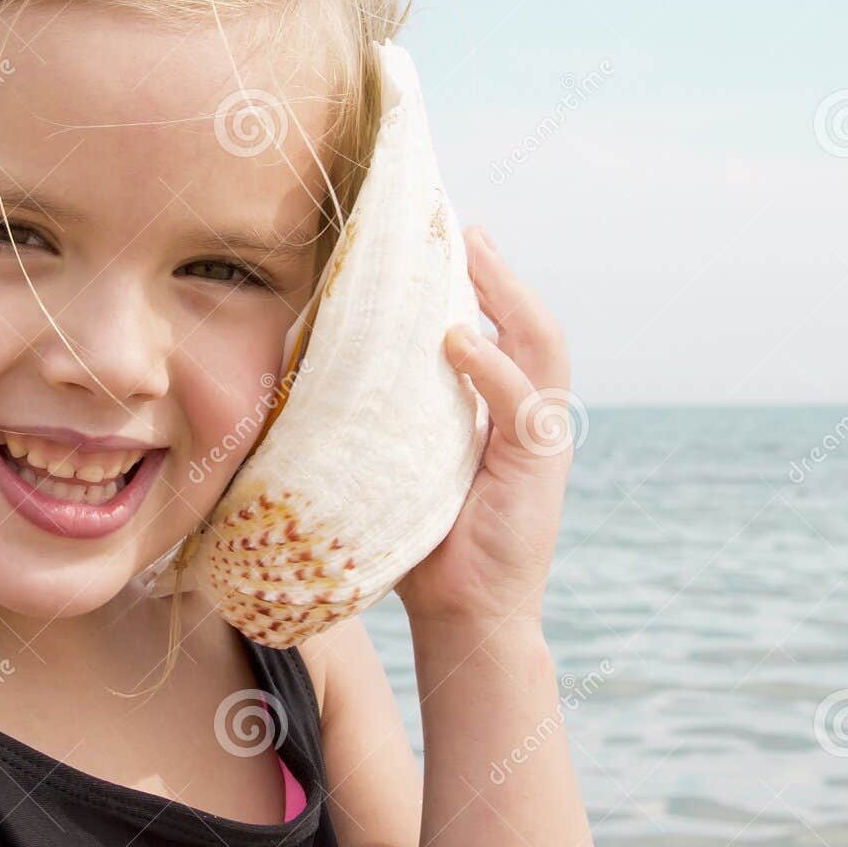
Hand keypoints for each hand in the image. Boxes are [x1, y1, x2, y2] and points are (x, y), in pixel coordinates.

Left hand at [394, 225, 574, 635]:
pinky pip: (523, 406)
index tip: (446, 243)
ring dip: (509, 299)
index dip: (482, 286)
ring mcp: (539, 442)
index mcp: (499, 412)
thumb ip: (378, 416)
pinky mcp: (536, 471)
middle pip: (530, 325)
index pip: (501, 332)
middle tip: (468, 230)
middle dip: (501, 274)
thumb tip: (306, 368)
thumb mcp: (394, 463)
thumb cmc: (419, 542)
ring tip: (475, 260)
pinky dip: (493, 367)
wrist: (460, 616)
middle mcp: (528, 418)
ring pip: (541, 349)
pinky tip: (460, 340)